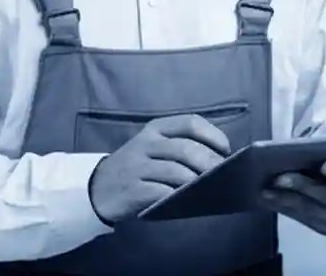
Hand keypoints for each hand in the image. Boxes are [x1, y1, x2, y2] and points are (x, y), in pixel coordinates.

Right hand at [88, 115, 230, 224]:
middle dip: (210, 164)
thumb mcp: (154, 148)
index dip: (213, 136)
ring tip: (210, 191)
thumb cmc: (137, 167)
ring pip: (176, 171)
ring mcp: (138, 166)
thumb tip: (220, 161)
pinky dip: (179, 197)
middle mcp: (146, 143)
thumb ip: (180, 148)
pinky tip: (188, 201)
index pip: (190, 123)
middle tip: (225, 177)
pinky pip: (162, 191)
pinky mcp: (133, 189)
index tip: (227, 151)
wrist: (99, 188)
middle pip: (186, 149)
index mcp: (155, 129)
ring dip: (197, 182)